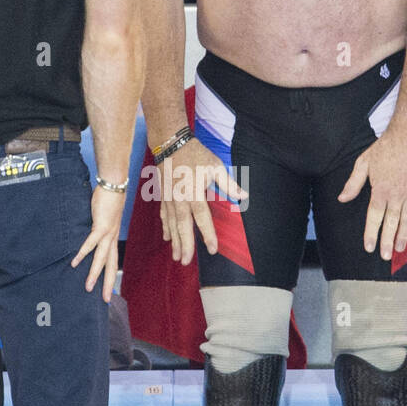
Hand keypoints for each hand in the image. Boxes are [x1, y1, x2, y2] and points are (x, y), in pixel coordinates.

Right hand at [72, 184, 125, 300]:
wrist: (114, 184)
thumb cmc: (108, 198)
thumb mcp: (103, 216)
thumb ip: (97, 225)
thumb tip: (90, 231)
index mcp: (113, 236)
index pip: (112, 260)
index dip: (110, 275)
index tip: (108, 289)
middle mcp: (112, 238)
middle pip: (110, 265)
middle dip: (107, 283)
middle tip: (105, 300)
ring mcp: (107, 233)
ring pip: (101, 259)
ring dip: (94, 274)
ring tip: (88, 287)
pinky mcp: (100, 226)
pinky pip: (90, 244)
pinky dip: (83, 254)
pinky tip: (75, 263)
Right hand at [156, 138, 244, 265]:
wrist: (170, 143)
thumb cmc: (195, 154)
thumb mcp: (215, 166)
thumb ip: (228, 184)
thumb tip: (243, 196)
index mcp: (194, 193)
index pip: (202, 219)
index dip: (207, 235)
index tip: (212, 250)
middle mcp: (179, 200)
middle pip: (182, 227)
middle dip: (184, 246)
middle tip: (185, 262)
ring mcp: (169, 199)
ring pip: (171, 225)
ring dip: (174, 242)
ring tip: (177, 257)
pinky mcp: (163, 196)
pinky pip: (164, 216)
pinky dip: (166, 228)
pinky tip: (167, 238)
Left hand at [338, 134, 406, 259]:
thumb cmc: (385, 148)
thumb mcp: (363, 163)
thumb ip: (353, 183)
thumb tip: (342, 198)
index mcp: (381, 190)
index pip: (374, 217)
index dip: (371, 233)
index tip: (369, 247)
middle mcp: (397, 195)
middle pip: (391, 223)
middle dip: (388, 241)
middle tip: (386, 256)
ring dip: (404, 236)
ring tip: (400, 250)